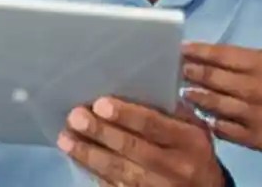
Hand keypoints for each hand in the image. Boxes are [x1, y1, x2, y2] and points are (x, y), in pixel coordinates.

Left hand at [57, 97, 225, 186]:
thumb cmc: (194, 152)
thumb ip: (172, 110)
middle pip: (133, 149)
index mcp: (189, 141)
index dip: (126, 115)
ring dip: (88, 155)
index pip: (154, 126)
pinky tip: (78, 159)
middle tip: (75, 117)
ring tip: (66, 139)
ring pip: (119, 172)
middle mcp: (175, 167)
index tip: (100, 103)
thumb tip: (136, 87)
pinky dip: (94, 173)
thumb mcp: (195, 128)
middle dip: (101, 133)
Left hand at [180, 42, 261, 152]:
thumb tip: (215, 57)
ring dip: (195, 96)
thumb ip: (246, 58)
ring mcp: (251, 115)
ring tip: (184, 91)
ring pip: (212, 104)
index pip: (219, 55)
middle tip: (177, 69)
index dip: (196, 51)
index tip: (181, 49)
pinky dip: (209, 121)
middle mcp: (253, 88)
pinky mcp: (252, 138)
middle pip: (211, 78)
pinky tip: (201, 116)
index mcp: (260, 64)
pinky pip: (222, 129)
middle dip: (190, 72)